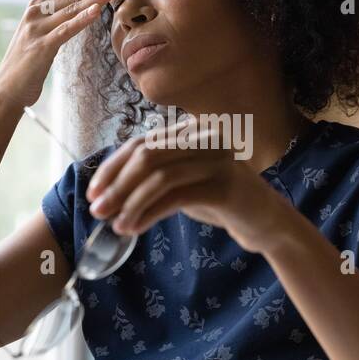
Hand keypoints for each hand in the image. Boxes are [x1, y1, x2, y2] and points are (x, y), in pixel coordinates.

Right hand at [0, 0, 135, 110]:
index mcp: (37, 5)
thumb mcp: (36, 22)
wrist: (7, 89)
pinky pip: (66, 31)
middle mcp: (36, 11)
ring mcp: (38, 28)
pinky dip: (81, 20)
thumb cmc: (25, 57)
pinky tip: (96, 11)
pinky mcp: (42, 47)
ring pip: (75, 9)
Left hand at [85, 118, 289, 253]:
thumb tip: (106, 190)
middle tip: (97, 210)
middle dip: (116, 184)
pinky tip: (135, 228)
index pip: (141, 143)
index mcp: (190, 131)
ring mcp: (217, 160)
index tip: (93, 192)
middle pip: (147, 155)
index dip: (112, 167)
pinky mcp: (225, 186)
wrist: (264, 221)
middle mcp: (204, 138)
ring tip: (115, 225)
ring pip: (160, 175)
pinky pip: (177, 196)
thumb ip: (153, 177)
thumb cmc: (218, 201)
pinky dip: (149, 213)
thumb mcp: (181, 183)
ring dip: (130, 202)